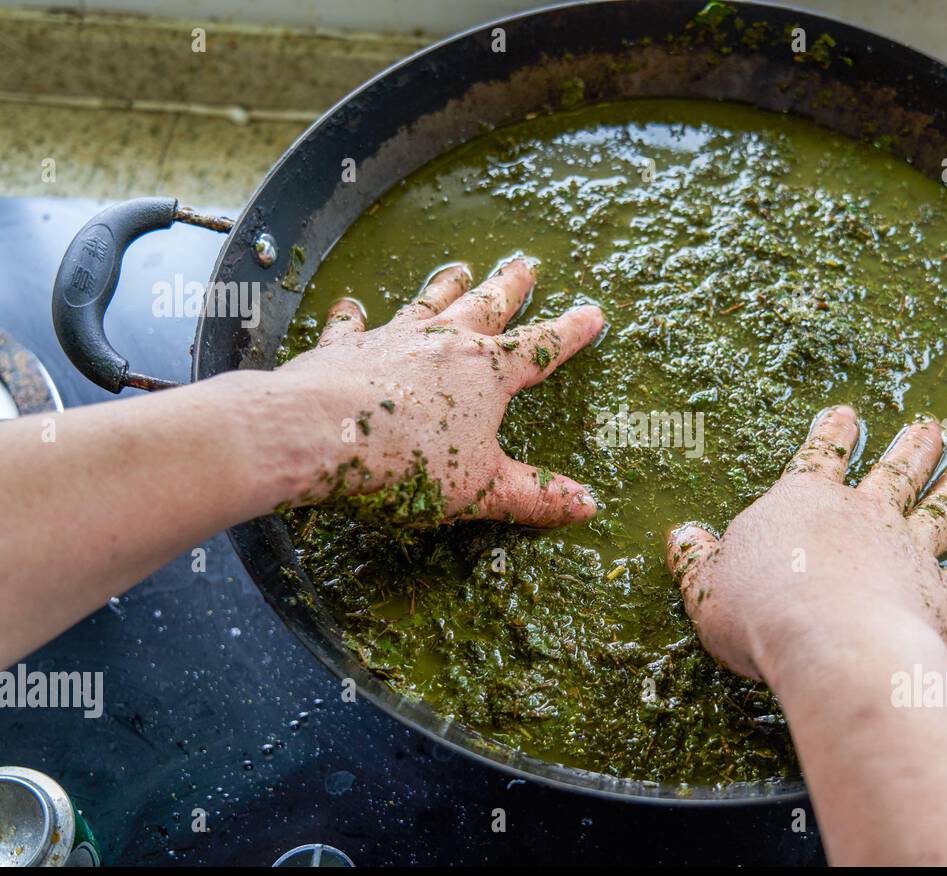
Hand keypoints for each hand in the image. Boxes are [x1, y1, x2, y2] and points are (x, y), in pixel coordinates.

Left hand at [272, 258, 603, 525]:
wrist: (319, 435)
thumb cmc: (408, 463)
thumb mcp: (482, 488)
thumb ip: (534, 494)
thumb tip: (587, 505)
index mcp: (486, 374)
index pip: (540, 350)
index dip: (569, 333)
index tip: (592, 314)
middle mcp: (444, 344)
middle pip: (487, 307)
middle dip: (510, 288)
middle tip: (525, 264)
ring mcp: (392, 339)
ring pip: (428, 303)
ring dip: (447, 286)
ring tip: (461, 268)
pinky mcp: (344, 348)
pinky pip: (352, 325)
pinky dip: (353, 315)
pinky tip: (351, 305)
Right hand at [666, 406, 946, 682]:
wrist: (831, 647)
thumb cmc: (761, 612)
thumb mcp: (706, 586)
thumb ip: (696, 559)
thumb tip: (679, 536)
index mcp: (804, 502)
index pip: (819, 454)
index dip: (832, 432)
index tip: (847, 413)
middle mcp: (862, 515)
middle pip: (894, 471)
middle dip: (912, 447)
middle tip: (931, 427)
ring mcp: (907, 552)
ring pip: (937, 512)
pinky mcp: (940, 596)